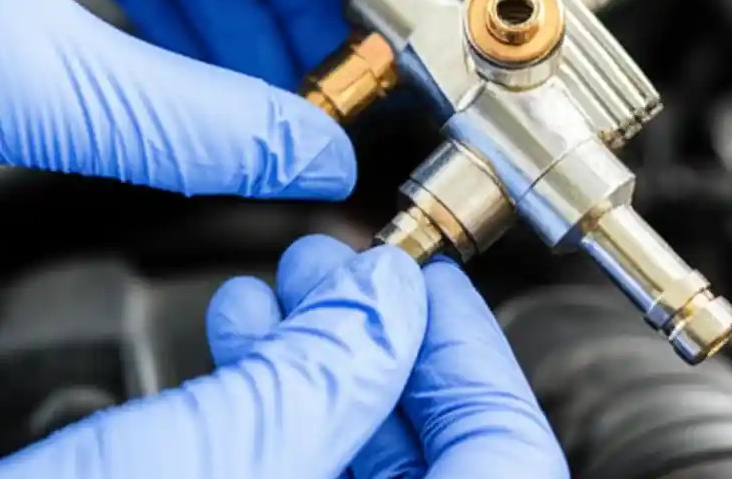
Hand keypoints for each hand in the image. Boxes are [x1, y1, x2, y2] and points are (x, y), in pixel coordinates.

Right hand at [0, 235, 567, 478]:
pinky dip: (267, 427)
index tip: (428, 281)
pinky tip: (226, 362)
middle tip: (330, 273)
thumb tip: (387, 294)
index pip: (509, 453)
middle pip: (429, 459)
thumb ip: (328, 364)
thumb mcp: (223, 451)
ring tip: (262, 301)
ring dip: (311, 376)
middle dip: (370, 347)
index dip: (473, 352)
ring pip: (348, 474)